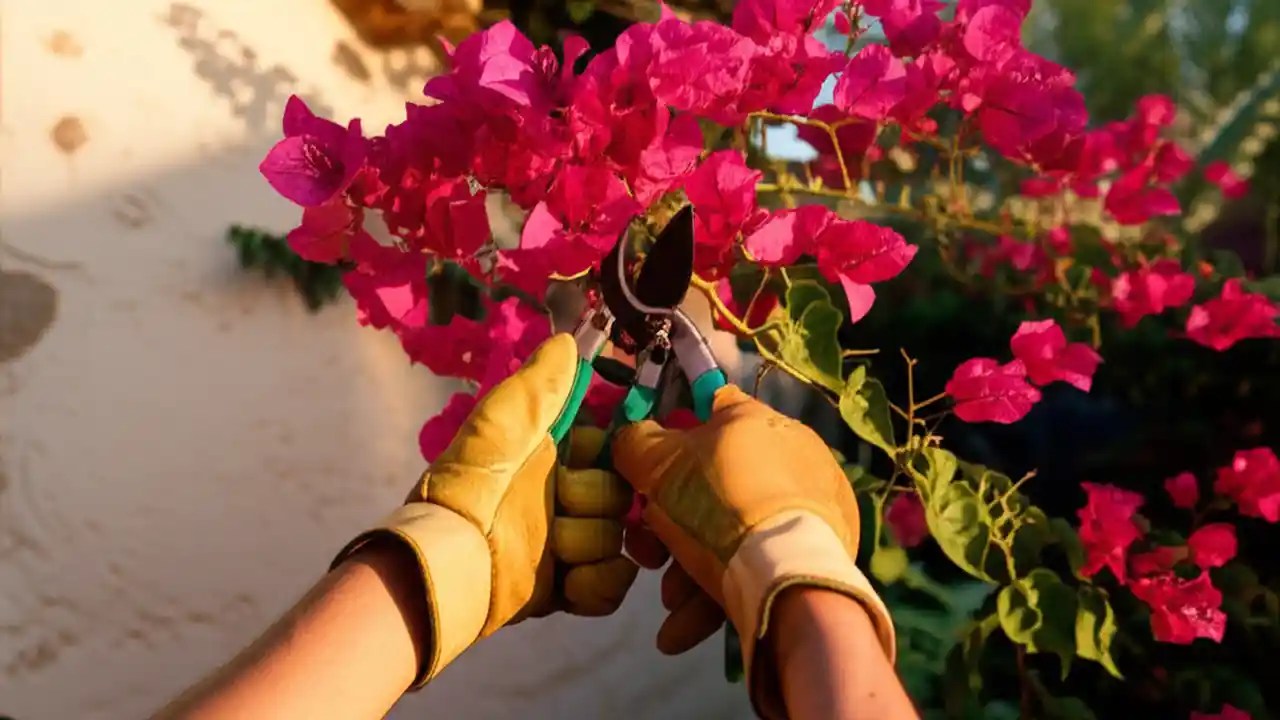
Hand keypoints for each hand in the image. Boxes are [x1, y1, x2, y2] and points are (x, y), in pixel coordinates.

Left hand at [334, 333, 638, 686]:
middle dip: (591, 505)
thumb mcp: (502, 423)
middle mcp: (565, 500)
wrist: (451, 560)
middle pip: (618, 498)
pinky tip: (568, 580)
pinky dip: (596, 584)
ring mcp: (569, 547)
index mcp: (553, 459)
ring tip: (550, 550)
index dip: (600, 458)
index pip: (609, 451)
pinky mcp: (570, 590)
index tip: (579, 461)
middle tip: (553, 511)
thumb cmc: (474, 484)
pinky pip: (613, 585)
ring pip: (617, 542)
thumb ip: (539, 384)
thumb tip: (565, 339)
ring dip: (585, 546)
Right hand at [612, 385, 895, 717]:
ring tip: (670, 605)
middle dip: (669, 529)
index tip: (648, 475)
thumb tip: (631, 439)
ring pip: (732, 531)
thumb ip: (635, 444)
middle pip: (712, 485)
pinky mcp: (820, 552)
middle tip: (648, 558)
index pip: (710, 408)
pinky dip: (717, 594)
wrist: (788, 576)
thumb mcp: (658, 464)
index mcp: (754, 421)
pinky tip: (681, 632)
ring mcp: (810, 505)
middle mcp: (789, 455)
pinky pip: (759, 562)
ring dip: (688, 571)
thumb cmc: (718, 504)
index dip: (672, 437)